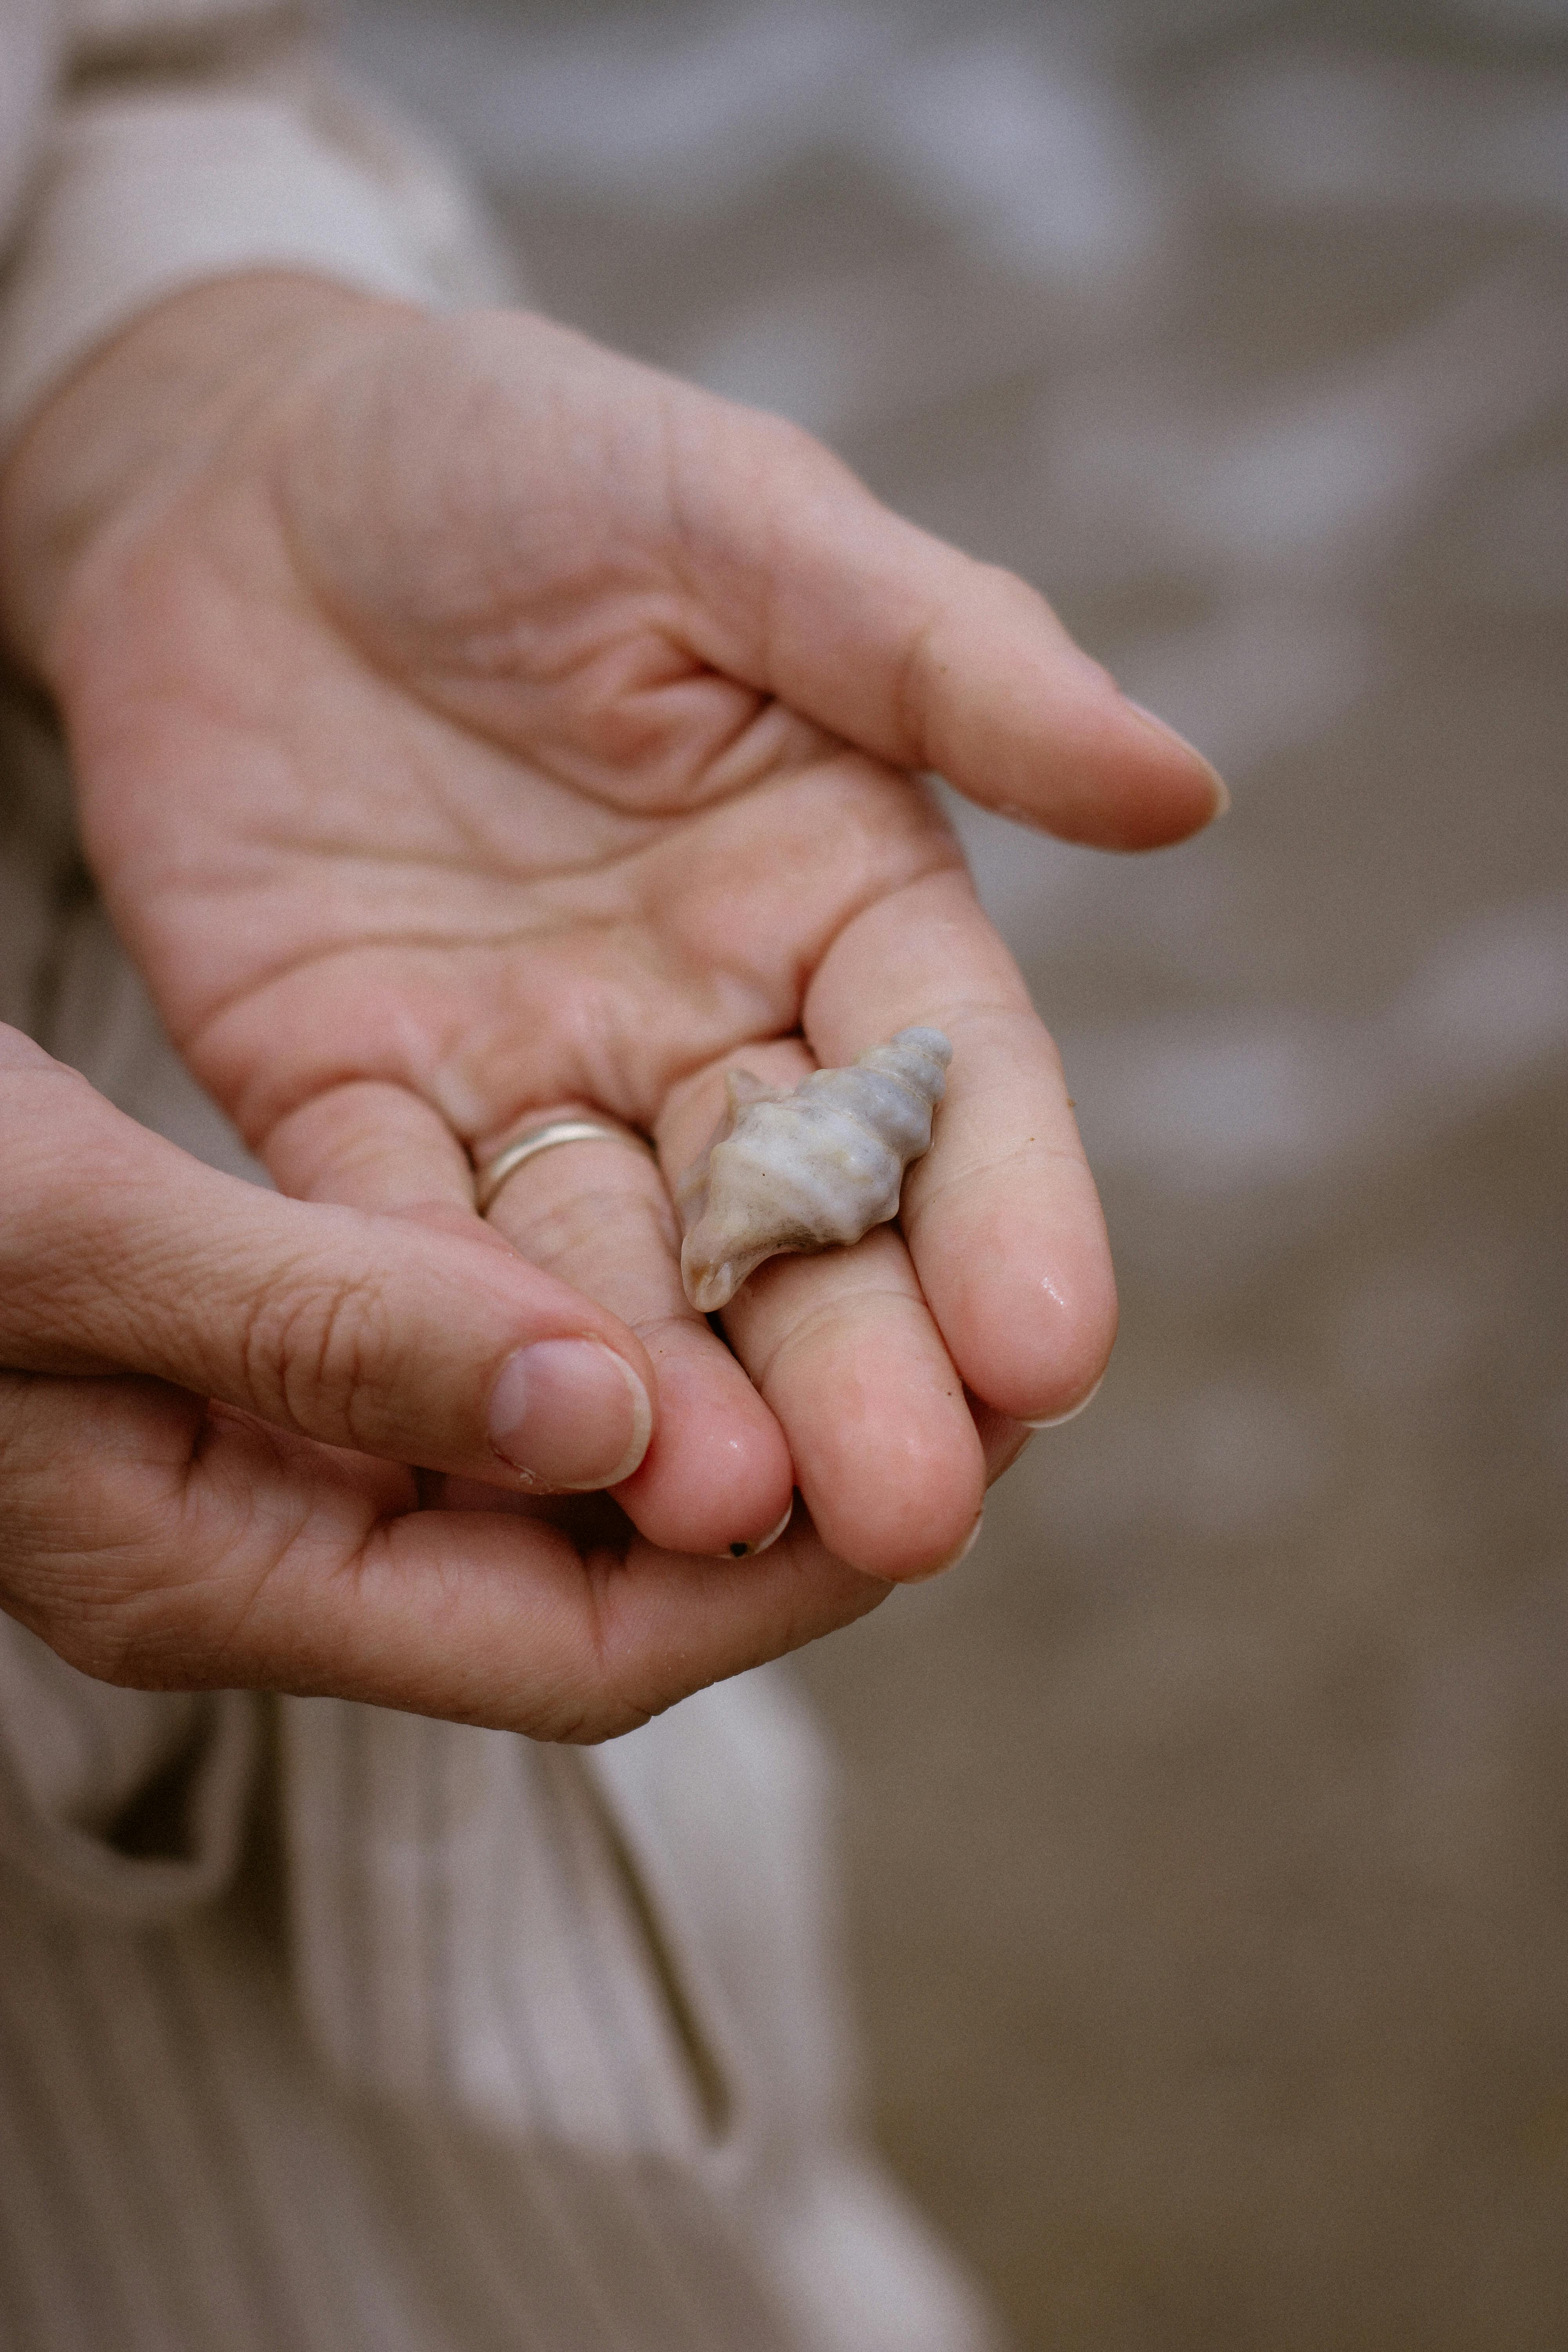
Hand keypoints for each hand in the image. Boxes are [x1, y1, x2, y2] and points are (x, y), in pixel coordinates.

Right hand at [0, 1027, 888, 1734]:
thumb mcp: (58, 1232)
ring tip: (891, 1275)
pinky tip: (717, 1199)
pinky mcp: (272, 1329)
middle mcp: (264, 1527)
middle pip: (596, 1558)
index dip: (773, 1582)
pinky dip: (613, 1288)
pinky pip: (490, 1337)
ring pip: (561, 1441)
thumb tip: (609, 1417)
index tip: (943, 1477)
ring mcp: (266, 1433)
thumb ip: (319, 1330)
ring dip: (723, 1372)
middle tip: (983, 1374)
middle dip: (792, 1479)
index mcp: (207, 1569)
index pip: (571, 1649)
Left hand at [1, 277, 1220, 1624]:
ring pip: (620, 1268)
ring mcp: (530, 1075)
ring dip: (675, 1396)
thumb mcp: (741, 519)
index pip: (950, 1074)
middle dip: (860, 1365)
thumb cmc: (518, 458)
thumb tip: (1184, 788)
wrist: (238, 471)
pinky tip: (513, 1421)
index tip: (1054, 1354)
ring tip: (731, 1516)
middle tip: (913, 1516)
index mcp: (833, 888)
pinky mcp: (349, 1101)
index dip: (1009, 1210)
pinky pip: (403, 1229)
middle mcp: (703, 1014)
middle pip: (803, 1217)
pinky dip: (452, 1320)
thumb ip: (945, 658)